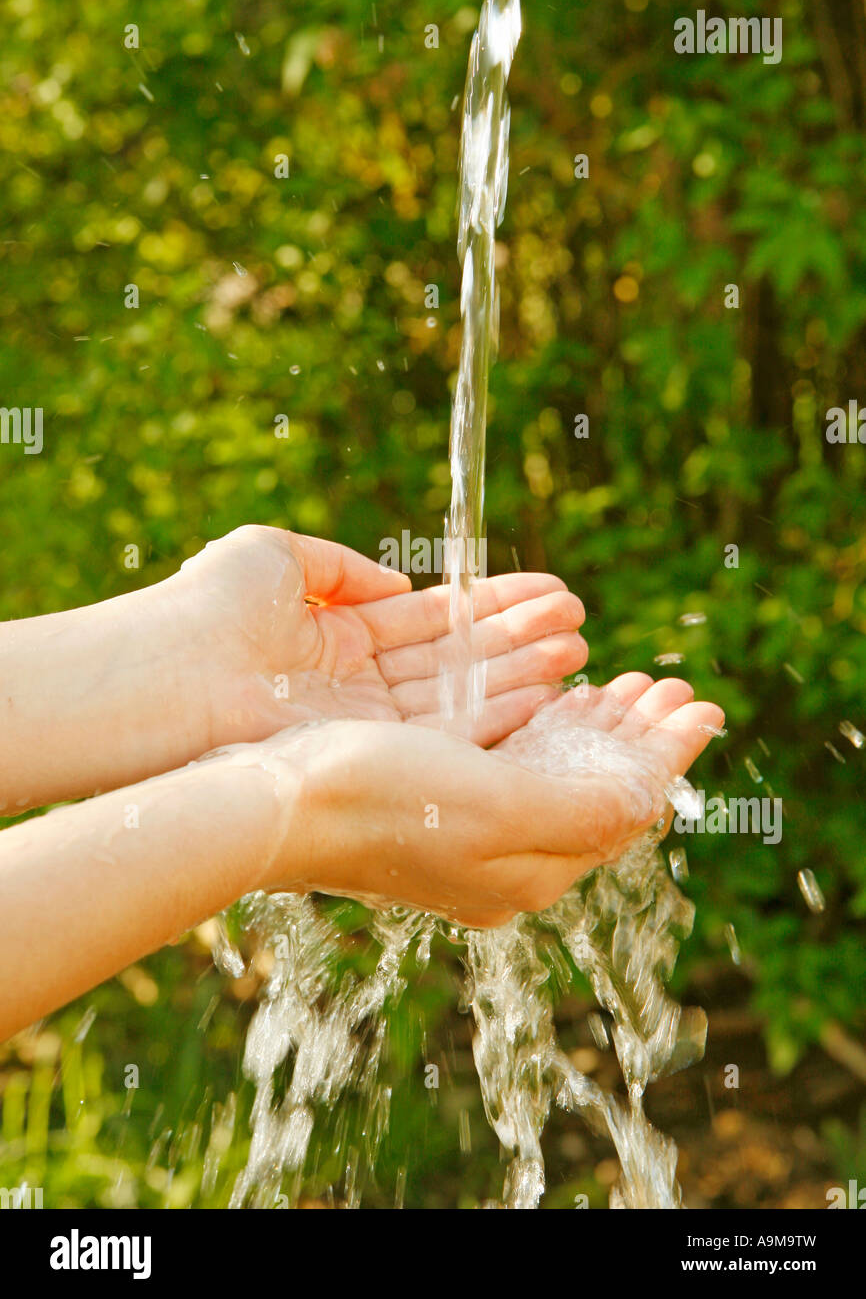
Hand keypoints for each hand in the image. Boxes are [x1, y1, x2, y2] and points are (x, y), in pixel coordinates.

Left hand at [171, 525, 587, 749]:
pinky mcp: (370, 758)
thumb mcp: (277, 556)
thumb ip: (347, 570)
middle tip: (580, 621)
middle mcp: (357, 687)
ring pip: (462, 696)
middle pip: (456, 660)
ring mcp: (366, 726)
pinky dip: (500, 714)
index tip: (546, 592)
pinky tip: (549, 693)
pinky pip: (448, 735)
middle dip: (520, 639)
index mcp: (336, 638)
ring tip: (581, 647)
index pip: (430, 621)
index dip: (489, 606)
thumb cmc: (211, 606)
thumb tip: (402, 586)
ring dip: (523, 672)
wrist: (172, 676)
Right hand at [237, 670, 723, 926]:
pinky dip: (542, 724)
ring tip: (625, 681)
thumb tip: (653, 800)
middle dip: (636, 735)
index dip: (666, 755)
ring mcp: (465, 832)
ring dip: (594, 725)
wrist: (269, 801)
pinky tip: (555, 697)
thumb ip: (584, 806)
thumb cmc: (377, 800)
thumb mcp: (497, 805)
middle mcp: (502, 860)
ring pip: (553, 772)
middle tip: (670, 683)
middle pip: (593, 791)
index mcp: (528, 873)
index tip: (703, 703)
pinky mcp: (431, 799)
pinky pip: (510, 761)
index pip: (622, 811)